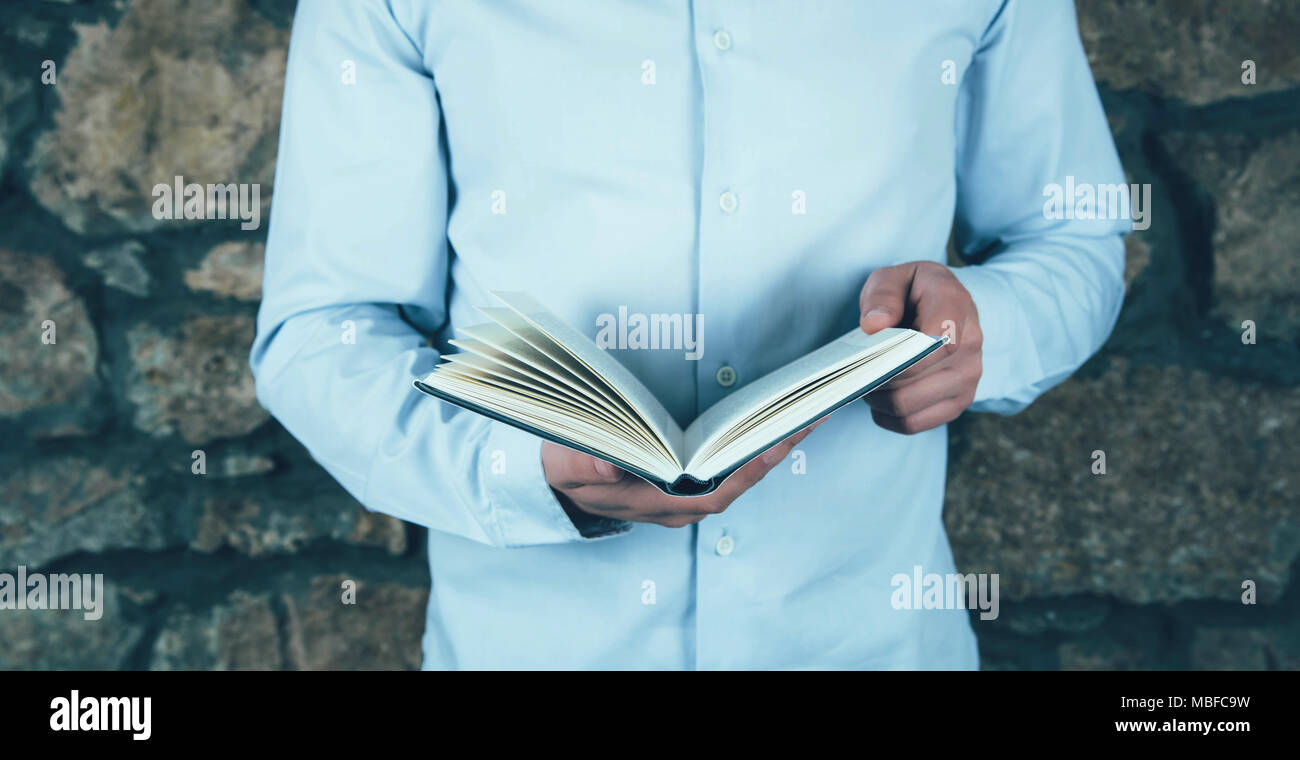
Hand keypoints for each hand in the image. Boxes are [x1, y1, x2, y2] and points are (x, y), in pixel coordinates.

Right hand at [543, 418, 826, 528]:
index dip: (750, 466)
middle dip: (775, 448)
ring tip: (800, 412)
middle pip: (740, 480)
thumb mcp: (566, 463)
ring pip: (739, 475)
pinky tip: (769, 422)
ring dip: (769, 446)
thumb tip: (613, 465)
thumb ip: (585, 463)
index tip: (778, 440)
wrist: (561, 482)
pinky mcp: (689, 483)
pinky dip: (752, 447)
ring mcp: (688, 497)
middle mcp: (682, 506)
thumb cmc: (568, 469)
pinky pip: (729, 468)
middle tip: (809, 413)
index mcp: (658, 503)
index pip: (717, 488)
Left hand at [858, 261, 981, 434]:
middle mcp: (972, 343)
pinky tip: (881, 400)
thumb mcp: (893, 277)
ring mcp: (969, 376)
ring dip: (878, 400)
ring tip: (869, 382)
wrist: (944, 305)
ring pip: (909, 406)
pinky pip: (915, 424)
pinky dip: (889, 417)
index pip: (938, 340)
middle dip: (876, 378)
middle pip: (914, 380)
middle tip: (858, 369)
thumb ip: (883, 294)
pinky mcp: (960, 401)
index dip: (902, 356)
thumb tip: (875, 325)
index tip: (874, 354)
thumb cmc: (912, 292)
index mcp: (956, 304)